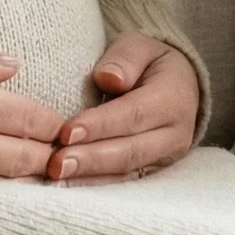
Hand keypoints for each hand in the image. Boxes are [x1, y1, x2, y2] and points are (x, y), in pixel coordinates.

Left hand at [47, 34, 197, 183]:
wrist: (178, 86)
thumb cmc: (149, 63)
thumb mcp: (141, 46)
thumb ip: (125, 58)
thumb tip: (109, 78)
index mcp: (172, 98)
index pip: (133, 114)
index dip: (100, 125)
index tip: (67, 132)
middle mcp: (174, 133)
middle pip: (130, 150)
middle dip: (91, 159)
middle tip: (56, 164)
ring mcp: (166, 157)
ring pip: (127, 171)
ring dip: (90, 177)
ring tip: (57, 178)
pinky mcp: (153, 171)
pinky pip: (123, 182)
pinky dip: (95, 185)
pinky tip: (67, 187)